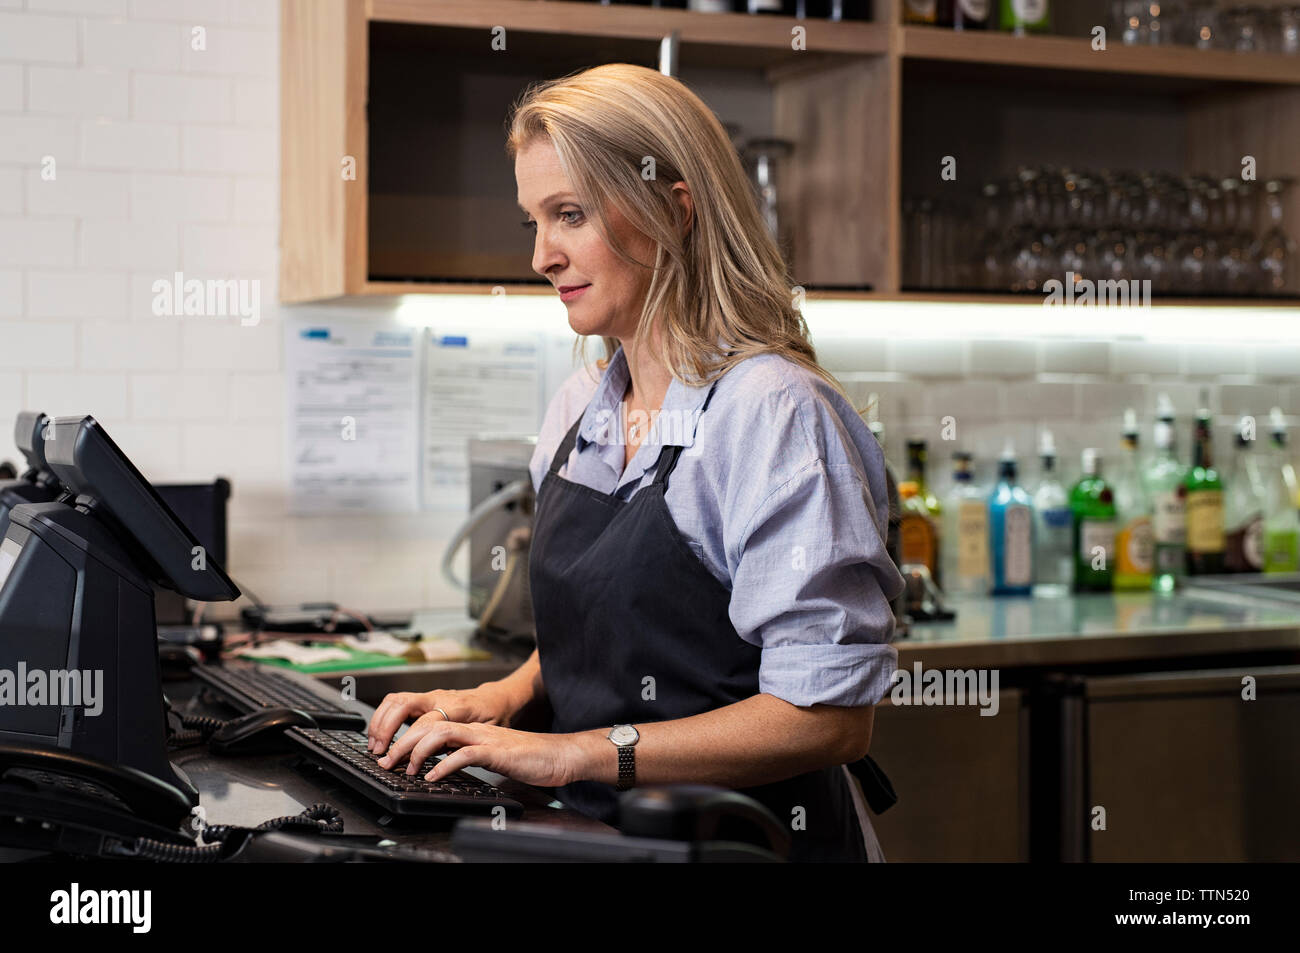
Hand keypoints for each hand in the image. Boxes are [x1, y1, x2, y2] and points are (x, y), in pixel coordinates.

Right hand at [367, 683, 514, 753]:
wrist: (496, 698)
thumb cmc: (493, 716)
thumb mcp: (484, 734)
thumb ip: (461, 745)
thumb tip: (438, 762)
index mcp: (456, 708)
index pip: (425, 724)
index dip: (409, 744)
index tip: (400, 762)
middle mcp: (439, 698)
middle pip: (403, 706)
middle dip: (386, 729)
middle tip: (379, 752)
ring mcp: (430, 696)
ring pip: (396, 700)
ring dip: (381, 721)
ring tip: (375, 744)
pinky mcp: (424, 698)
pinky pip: (398, 701)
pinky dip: (384, 716)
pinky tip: (381, 733)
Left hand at [376, 720, 586, 788]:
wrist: (560, 755)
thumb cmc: (530, 758)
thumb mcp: (492, 755)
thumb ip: (469, 754)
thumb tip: (445, 765)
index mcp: (473, 729)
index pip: (433, 724)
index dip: (409, 737)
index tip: (393, 754)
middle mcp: (476, 729)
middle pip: (431, 724)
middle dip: (404, 742)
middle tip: (387, 760)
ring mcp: (486, 738)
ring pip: (443, 733)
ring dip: (419, 751)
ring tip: (407, 768)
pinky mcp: (497, 751)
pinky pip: (465, 754)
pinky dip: (445, 765)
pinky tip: (433, 777)